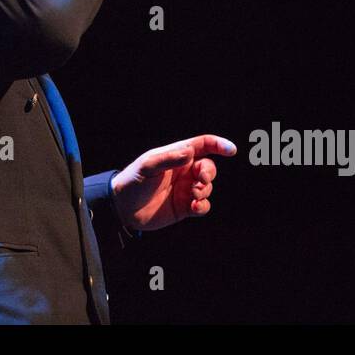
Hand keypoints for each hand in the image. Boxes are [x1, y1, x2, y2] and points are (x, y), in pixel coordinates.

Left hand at [110, 134, 235, 231]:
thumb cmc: (132, 181)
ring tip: (192, 195)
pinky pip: (203, 206)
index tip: (231, 150)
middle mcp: (183, 171)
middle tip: (199, 181)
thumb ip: (169, 159)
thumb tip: (191, 152)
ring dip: (205, 190)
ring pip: (208, 187)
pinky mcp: (184, 207)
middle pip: (209, 167)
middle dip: (209, 173)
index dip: (218, 145)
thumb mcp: (147, 166)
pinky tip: (194, 207)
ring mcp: (184, 190)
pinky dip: (203, 206)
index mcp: (176, 156)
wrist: (122, 208)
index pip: (202, 145)